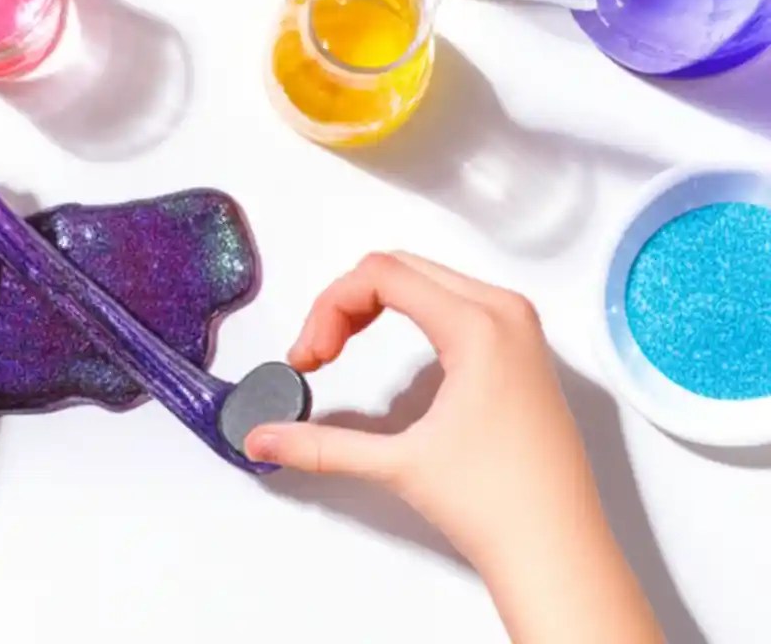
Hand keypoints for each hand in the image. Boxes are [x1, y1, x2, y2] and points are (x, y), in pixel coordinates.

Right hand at [245, 252, 592, 568]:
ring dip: (374, 306)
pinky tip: (390, 359)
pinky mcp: (522, 352)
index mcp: (480, 324)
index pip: (382, 274)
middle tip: (316, 356)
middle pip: (401, 268)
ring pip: (427, 281)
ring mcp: (520, 330)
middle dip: (345, 305)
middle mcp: (505, 312)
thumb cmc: (498, 504)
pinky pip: (454, 303)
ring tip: (340, 352)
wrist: (559, 551)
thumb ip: (320, 445)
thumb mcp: (398, 465)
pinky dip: (409, 316)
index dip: (329, 308)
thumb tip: (261, 438)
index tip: (309, 360)